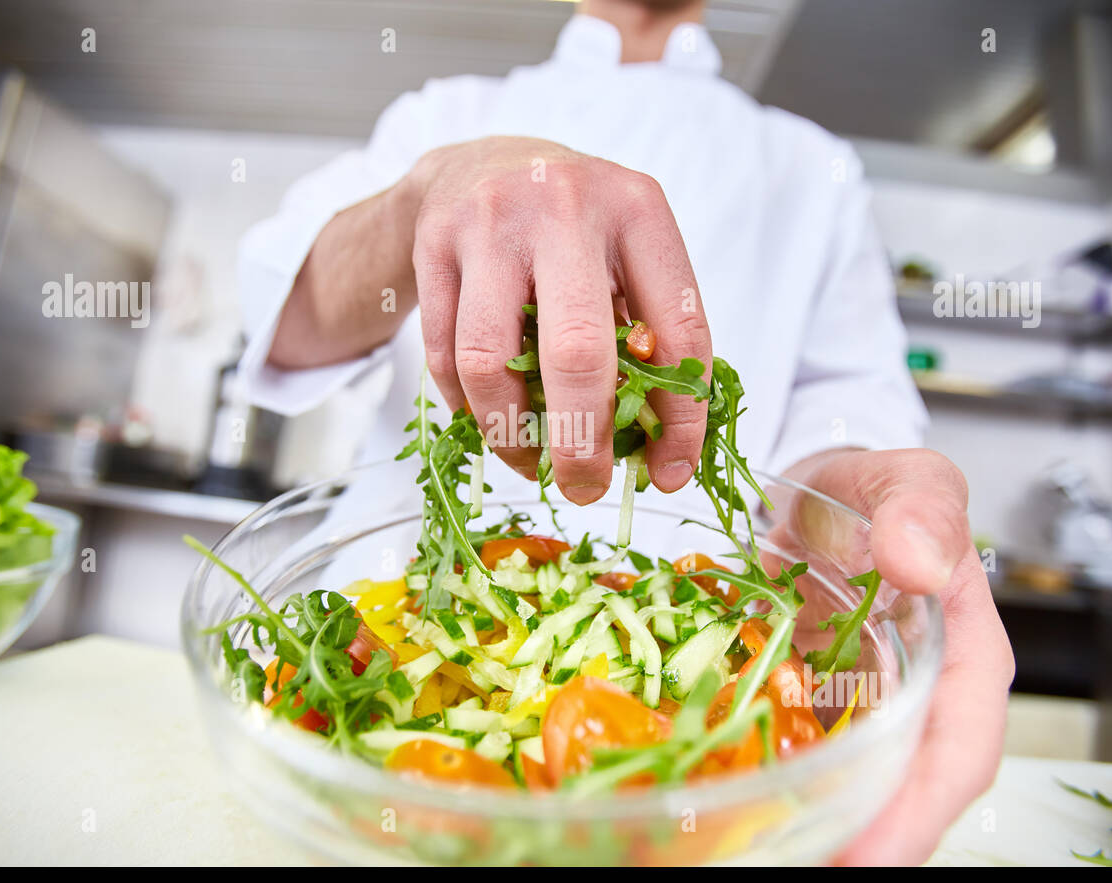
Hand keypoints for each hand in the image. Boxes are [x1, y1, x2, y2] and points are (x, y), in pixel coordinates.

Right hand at [407, 136, 711, 503]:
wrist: (480, 164)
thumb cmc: (572, 230)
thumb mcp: (625, 257)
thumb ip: (645, 335)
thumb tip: (659, 451)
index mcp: (637, 210)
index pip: (677, 330)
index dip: (679, 418)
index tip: (669, 474)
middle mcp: (565, 207)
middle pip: (575, 353)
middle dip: (583, 444)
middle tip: (585, 489)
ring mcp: (490, 224)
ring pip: (490, 363)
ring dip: (510, 435)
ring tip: (527, 462)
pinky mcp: (432, 247)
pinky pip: (443, 356)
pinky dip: (468, 407)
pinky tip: (489, 420)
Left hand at [787, 447, 1014, 864]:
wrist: (817, 493)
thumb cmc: (872, 492)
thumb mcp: (906, 480)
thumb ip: (923, 509)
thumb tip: (921, 562)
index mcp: (963, 655)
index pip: (962, 750)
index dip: (922, 811)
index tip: (875, 856)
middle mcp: (920, 697)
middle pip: (908, 791)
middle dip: (868, 843)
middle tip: (810, 870)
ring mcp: (864, 710)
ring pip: (855, 788)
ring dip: (820, 830)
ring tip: (765, 855)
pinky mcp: (813, 709)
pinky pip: (800, 759)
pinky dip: (776, 789)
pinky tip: (733, 808)